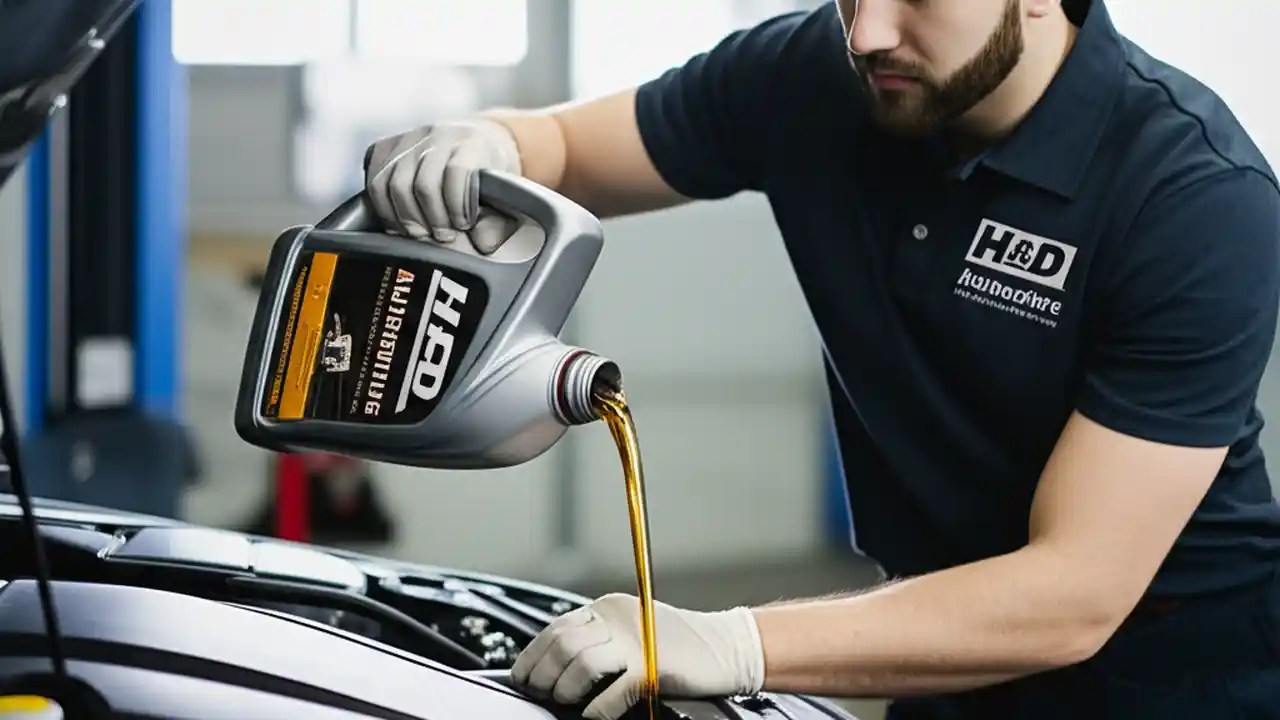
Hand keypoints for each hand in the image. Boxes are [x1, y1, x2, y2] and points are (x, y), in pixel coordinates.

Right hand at [364, 119, 521, 253]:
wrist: (479, 139)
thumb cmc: (490, 174)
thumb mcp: (506, 196)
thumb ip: (497, 222)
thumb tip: (480, 241)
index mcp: (473, 143)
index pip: (457, 172)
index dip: (457, 205)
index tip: (463, 224)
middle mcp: (439, 135)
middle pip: (422, 182)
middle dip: (431, 217)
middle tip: (441, 235)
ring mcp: (410, 138)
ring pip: (391, 181)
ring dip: (403, 216)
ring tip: (419, 231)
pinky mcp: (387, 145)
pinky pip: (373, 178)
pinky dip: (382, 206)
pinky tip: (399, 219)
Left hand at [510, 593, 765, 719]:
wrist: (728, 648)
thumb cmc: (680, 647)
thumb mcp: (631, 632)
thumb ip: (597, 641)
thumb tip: (553, 667)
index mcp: (607, 607)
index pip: (555, 628)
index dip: (532, 656)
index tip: (524, 678)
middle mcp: (618, 618)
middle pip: (562, 645)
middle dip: (543, 675)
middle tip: (540, 694)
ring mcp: (636, 642)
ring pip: (579, 664)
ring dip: (565, 690)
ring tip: (566, 702)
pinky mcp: (653, 668)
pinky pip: (611, 692)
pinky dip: (596, 710)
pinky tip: (593, 716)